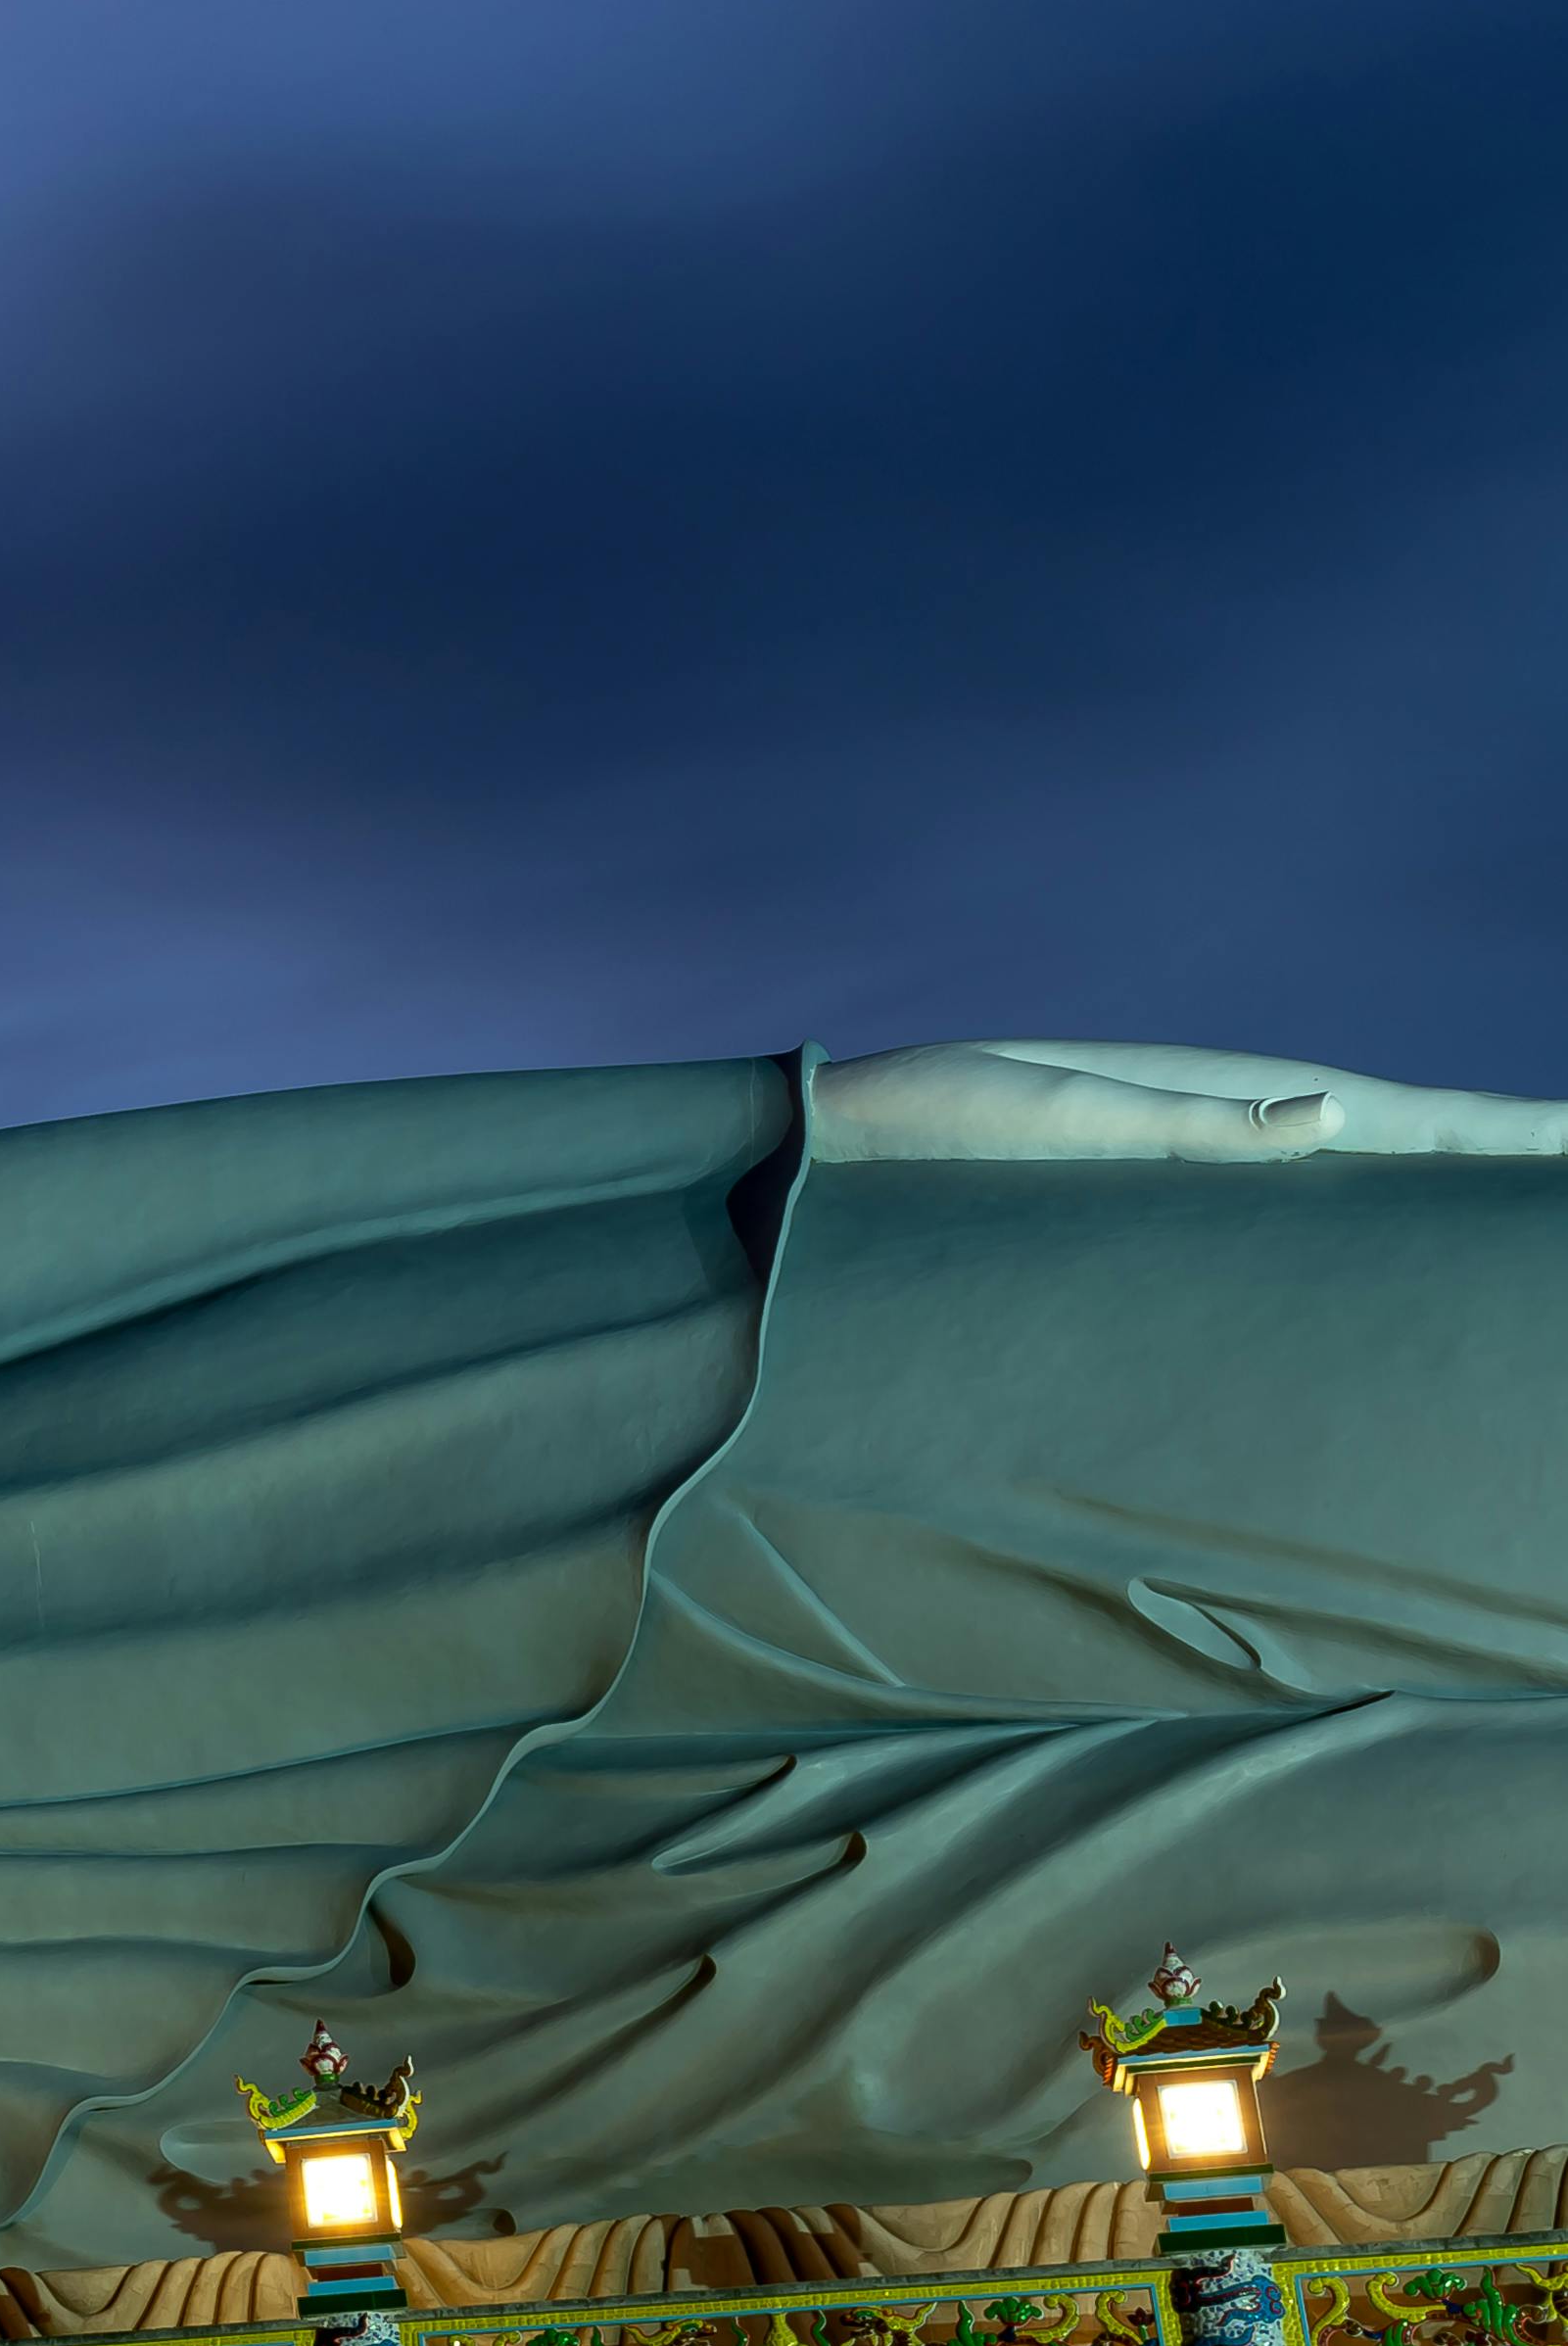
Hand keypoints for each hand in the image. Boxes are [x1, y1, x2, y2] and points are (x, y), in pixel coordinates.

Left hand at [815, 1038, 1567, 1160]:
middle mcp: (1231, 1122)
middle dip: (1500, 1160)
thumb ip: (1196, 1121)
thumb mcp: (1071, 1116)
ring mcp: (1198, 1154)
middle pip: (1403, 1142)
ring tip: (1518, 1216)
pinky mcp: (1149, 1186)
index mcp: (1235, 1100)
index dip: (1504, 1135)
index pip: (1408, 1120)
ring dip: (1437, 1186)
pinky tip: (1368, 1244)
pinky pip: (1282, 1203)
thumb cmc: (945, 1119)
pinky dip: (1346, 1211)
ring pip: (1353, 1172)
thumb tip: (1331, 1115)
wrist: (844, 1129)